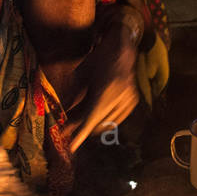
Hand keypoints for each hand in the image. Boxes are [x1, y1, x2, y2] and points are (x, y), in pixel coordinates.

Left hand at [64, 15, 141, 151]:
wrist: (122, 49)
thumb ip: (72, 95)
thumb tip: (64, 112)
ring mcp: (128, 100)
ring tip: (76, 121)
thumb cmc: (99, 59)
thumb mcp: (81, 75)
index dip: (80, 134)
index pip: (90, 119)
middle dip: (80, 128)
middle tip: (65, 129)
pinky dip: (103, 120)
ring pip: (108, 123)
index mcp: (104, 91)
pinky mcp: (132, 102)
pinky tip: (92, 116)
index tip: (72, 146)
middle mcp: (119, 98)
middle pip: (97, 123)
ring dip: (92, 125)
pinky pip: (116, 119)